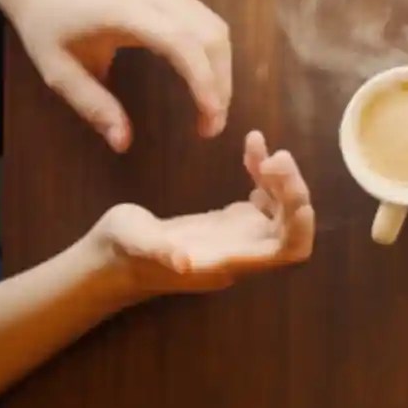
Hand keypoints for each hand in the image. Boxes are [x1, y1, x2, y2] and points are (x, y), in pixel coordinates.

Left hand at [10, 0, 231, 151]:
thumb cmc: (48, 27)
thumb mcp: (58, 72)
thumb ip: (92, 105)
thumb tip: (123, 143)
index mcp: (125, 10)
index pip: (181, 42)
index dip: (204, 80)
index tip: (210, 118)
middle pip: (210, 36)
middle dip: (220, 84)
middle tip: (211, 126)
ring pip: (217, 30)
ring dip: (222, 72)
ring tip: (211, 110)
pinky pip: (210, 24)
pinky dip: (216, 57)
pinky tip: (207, 83)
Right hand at [86, 130, 313, 297]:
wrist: (109, 258)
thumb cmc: (119, 253)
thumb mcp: (135, 245)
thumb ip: (160, 253)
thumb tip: (182, 262)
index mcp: (228, 260)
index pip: (284, 252)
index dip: (299, 228)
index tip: (299, 197)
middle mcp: (243, 250)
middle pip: (290, 227)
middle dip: (293, 192)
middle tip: (277, 156)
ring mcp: (240, 236)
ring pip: (282, 210)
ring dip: (282, 178)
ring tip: (261, 145)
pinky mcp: (232, 222)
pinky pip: (264, 197)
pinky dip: (264, 173)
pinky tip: (252, 146)